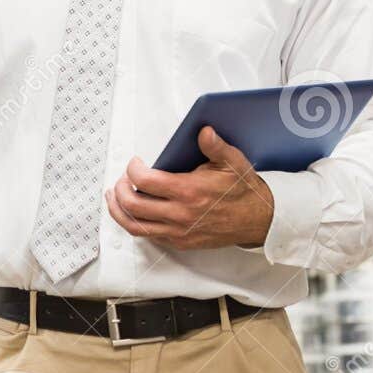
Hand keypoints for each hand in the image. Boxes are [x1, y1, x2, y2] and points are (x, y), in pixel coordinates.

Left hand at [105, 126, 273, 249]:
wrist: (258, 220)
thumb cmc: (242, 190)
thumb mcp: (233, 162)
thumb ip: (215, 146)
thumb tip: (203, 130)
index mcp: (189, 191)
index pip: (145, 181)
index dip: (133, 169)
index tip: (135, 162)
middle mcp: (180, 214)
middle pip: (133, 205)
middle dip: (120, 189)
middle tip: (122, 179)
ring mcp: (178, 232)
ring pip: (135, 226)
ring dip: (118, 210)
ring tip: (114, 197)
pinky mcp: (180, 242)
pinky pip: (148, 236)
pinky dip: (135, 223)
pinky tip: (133, 212)